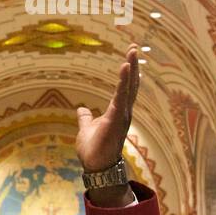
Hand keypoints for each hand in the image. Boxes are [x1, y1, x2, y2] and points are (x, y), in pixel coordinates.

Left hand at [75, 44, 139, 205]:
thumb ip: (85, 118)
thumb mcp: (86, 128)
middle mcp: (124, 112)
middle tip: (133, 47)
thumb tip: (81, 109)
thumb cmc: (94, 150)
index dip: (128, 73)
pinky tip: (125, 67)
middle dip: (133, 66)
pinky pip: (121, 96)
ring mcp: (122, 115)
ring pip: (128, 88)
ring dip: (131, 69)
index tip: (130, 57)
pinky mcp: (116, 118)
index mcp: (118, 112)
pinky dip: (124, 81)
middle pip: (131, 85)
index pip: (125, 89)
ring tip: (132, 52)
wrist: (96, 167)